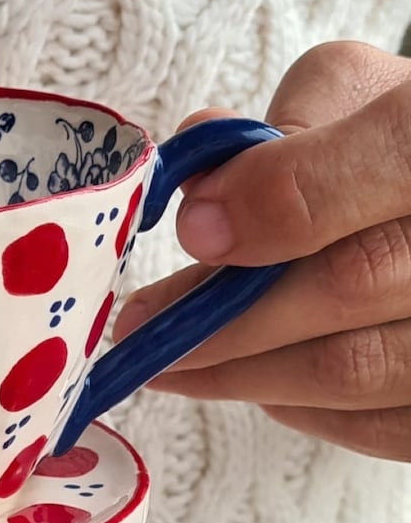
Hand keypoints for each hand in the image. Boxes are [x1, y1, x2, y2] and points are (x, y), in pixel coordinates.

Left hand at [113, 41, 410, 460]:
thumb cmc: (396, 140)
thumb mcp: (355, 97)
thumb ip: (284, 125)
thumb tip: (197, 189)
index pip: (389, 153)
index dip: (276, 196)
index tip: (193, 231)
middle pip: (352, 281)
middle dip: (222, 310)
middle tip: (138, 325)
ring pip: (355, 366)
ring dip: (239, 370)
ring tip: (169, 361)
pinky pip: (381, 425)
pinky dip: (302, 408)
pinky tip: (252, 381)